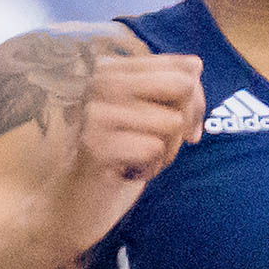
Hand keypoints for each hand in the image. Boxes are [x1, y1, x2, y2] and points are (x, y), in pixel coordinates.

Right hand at [50, 52, 204, 249]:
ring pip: (172, 121)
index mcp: (112, 69)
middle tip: (160, 146)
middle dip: (185, 123)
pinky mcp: (95, 145)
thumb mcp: (149, 116)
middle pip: (183, 87)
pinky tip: (126, 173)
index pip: (185, 69)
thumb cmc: (118, 158)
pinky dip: (150, 168)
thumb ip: (172, 89)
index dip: (195, 102)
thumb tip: (196, 64)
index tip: (180, 127)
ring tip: (136, 160)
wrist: (73, 204)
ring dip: (166, 152)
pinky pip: (154, 149)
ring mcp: (95, 112)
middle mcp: (100, 82)